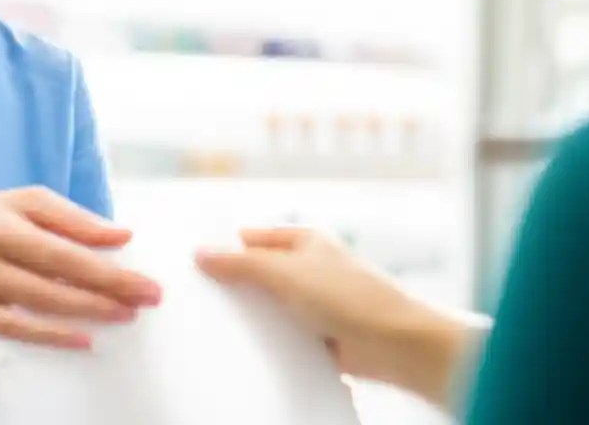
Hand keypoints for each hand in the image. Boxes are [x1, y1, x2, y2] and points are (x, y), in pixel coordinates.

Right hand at [0, 187, 162, 349]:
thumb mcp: (22, 203)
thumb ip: (72, 218)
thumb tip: (121, 235)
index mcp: (5, 221)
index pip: (64, 248)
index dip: (106, 268)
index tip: (145, 281)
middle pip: (55, 278)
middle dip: (106, 292)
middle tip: (147, 300)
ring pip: (37, 305)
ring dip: (86, 313)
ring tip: (123, 316)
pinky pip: (14, 330)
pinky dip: (50, 337)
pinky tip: (83, 340)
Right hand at [196, 227, 482, 406]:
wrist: (395, 344)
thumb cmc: (350, 297)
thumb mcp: (285, 273)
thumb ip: (242, 264)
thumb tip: (202, 253)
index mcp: (305, 240)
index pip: (253, 238)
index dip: (224, 248)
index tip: (193, 262)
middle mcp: (310, 267)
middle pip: (259, 273)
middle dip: (234, 285)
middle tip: (197, 297)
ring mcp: (316, 302)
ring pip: (271, 306)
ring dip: (252, 317)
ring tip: (215, 325)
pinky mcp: (321, 334)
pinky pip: (285, 335)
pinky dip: (270, 341)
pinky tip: (247, 350)